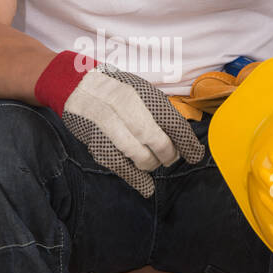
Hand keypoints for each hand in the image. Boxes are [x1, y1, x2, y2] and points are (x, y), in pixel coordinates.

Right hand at [34, 51, 204, 197]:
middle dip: (169, 155)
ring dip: (152, 164)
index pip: (175, 125)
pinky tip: (146, 187)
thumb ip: (160, 111)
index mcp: (144, 95)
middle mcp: (129, 109)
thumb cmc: (114, 89)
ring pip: (143, 158)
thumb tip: (181, 137)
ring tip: (152, 161)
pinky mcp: (98, 143)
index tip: (196, 155)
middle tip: (170, 157)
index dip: (188, 144)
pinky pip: (122, 168)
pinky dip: (137, 180)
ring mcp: (112, 127)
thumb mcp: (141, 91)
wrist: (76, 85)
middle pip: (161, 144)